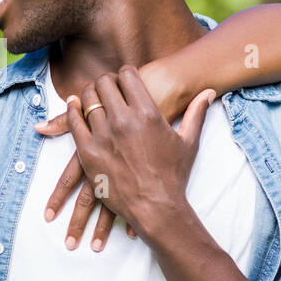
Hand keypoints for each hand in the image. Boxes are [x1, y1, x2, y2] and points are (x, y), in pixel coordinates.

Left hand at [63, 66, 213, 235]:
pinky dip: (72, 110)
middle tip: (108, 88)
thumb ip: (196, 113)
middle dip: (106, 81)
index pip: (127, 74)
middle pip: (104, 83)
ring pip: (87, 99)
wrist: (155, 207)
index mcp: (147, 113)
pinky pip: (74, 121)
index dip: (125, 73)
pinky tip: (74, 106)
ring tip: (93, 98)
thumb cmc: (173, 175)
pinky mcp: (88, 151)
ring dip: (90, 95)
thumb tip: (208, 92)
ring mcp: (103, 135)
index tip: (125, 78)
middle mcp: (123, 120)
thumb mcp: (188, 142)